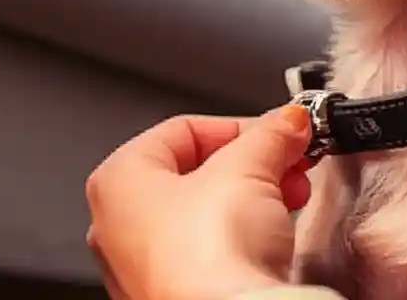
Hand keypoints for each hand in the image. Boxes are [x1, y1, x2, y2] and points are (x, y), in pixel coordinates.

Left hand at [85, 105, 313, 299]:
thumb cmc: (208, 255)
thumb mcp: (249, 167)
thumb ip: (269, 135)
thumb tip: (286, 122)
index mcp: (117, 180)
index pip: (185, 130)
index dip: (241, 125)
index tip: (278, 130)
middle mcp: (117, 226)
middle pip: (197, 172)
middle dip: (253, 163)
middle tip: (288, 160)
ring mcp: (144, 267)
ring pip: (207, 213)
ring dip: (254, 197)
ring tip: (289, 195)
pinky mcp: (176, 294)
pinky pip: (212, 252)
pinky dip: (244, 237)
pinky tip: (273, 235)